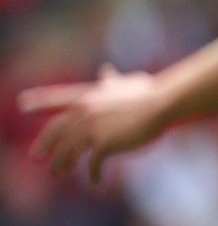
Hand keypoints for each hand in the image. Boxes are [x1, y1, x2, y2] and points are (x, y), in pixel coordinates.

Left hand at [19, 65, 170, 181]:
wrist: (162, 103)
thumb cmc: (149, 93)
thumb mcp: (127, 82)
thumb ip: (112, 80)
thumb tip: (105, 70)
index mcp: (89, 96)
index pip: (57, 99)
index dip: (39, 103)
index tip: (23, 105)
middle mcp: (85, 111)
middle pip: (56, 131)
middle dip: (44, 146)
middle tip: (37, 158)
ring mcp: (92, 128)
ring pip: (68, 151)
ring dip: (62, 164)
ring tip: (59, 173)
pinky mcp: (103, 143)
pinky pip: (93, 163)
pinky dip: (93, 174)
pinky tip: (96, 180)